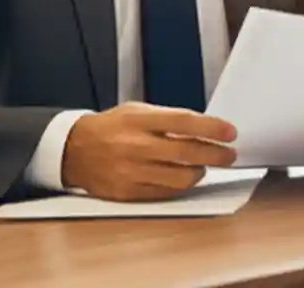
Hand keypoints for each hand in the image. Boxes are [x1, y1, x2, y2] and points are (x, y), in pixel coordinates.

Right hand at [61, 102, 237, 201]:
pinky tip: (183, 177)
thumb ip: (168, 120)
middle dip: (216, 154)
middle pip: (186, 153)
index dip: (211, 128)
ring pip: (180, 177)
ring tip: (203, 166)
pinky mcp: (127, 192)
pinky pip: (165, 192)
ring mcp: (131, 171)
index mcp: (139, 120)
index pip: (184, 122)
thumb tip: (205, 129)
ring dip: (199, 172)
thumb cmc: (111, 127)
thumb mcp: (137, 111)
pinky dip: (180, 185)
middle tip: (229, 154)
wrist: (73, 150)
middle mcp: (135, 146)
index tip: (230, 132)